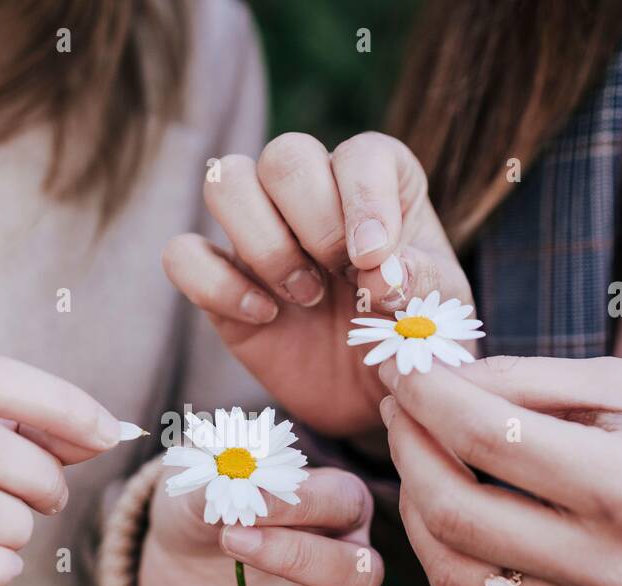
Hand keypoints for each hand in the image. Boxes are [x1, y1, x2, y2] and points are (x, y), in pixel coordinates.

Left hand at [139, 467, 405, 585]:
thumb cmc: (199, 504)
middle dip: (299, 561)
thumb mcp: (197, 480)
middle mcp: (350, 556)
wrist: (175, 558)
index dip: (299, 505)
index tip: (238, 512)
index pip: (343, 500)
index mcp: (334, 502)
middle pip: (362, 568)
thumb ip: (222, 481)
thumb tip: (248, 486)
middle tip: (231, 546)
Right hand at [163, 131, 471, 437]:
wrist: (372, 395)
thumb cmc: (410, 334)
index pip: (359, 154)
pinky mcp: (220, 278)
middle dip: (314, 221)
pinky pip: (183, 255)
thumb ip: (419, 280)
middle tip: (341, 278)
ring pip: (225, 182)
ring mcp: (259, 231)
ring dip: (265, 243)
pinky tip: (264, 317)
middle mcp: (312, 192)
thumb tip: (380, 270)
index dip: (363, 201)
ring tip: (304, 295)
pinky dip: (216, 285)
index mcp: (376, 181)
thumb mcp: (438, 309)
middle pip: (285, 156)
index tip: (372, 261)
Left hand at [381, 354, 621, 585]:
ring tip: (422, 465)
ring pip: (454, 578)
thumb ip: (527, 382)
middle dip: (408, 453)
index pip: (488, 438)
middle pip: (455, 514)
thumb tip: (436, 380)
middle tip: (401, 415)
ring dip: (417, 515)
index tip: (403, 372)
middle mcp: (611, 567)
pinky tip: (455, 527)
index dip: (428, 398)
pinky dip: (450, 573)